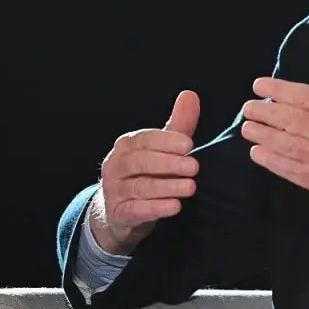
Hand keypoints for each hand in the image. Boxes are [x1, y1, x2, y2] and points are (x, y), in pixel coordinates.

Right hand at [93, 90, 200, 254]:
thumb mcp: (163, 148)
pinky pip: (136, 210)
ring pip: (140, 187)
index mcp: (127, 145)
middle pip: (141, 162)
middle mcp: (115, 165)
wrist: (122, 210)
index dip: (167, 141)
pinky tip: (175, 207)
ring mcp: (114, 190)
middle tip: (195, 167)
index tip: (189, 144)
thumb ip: (179, 125)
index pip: (145, 139)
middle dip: (169, 164)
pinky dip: (156, 208)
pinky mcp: (118, 213)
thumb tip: (190, 95)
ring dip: (167, 187)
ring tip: (190, 187)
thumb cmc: (147, 172)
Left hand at [241, 44, 308, 220]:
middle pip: (292, 121)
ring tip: (247, 127)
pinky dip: (273, 163)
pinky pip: (293, 172)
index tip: (260, 86)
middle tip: (247, 106)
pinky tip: (259, 154)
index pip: (308, 98)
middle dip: (266, 112)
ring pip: (288, 146)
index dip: (280, 90)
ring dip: (264, 136)